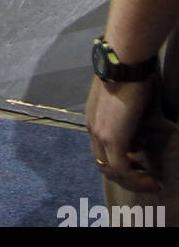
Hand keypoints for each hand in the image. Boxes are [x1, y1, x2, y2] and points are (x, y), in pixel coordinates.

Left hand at [86, 75, 161, 192]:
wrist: (122, 63)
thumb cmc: (127, 75)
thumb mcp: (124, 102)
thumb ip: (125, 120)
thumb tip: (138, 136)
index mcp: (94, 120)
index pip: (102, 150)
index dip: (120, 162)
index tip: (140, 164)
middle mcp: (93, 129)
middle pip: (104, 164)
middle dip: (126, 176)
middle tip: (146, 178)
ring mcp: (100, 135)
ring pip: (113, 171)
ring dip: (133, 181)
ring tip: (152, 183)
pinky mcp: (111, 139)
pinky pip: (123, 170)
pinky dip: (137, 180)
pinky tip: (152, 180)